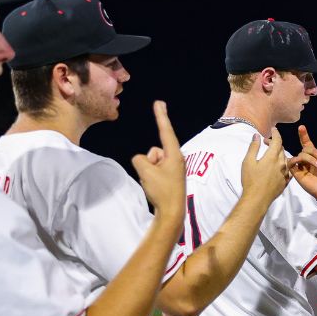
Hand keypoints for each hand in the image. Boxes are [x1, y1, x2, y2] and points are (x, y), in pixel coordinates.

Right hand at [132, 101, 185, 220]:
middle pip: (154, 151)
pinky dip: (151, 176)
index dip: (161, 116)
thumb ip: (140, 159)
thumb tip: (142, 160)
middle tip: (156, 179)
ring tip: (156, 184)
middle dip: (149, 162)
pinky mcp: (170, 176)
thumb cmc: (162, 191)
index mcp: (174, 154)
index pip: (165, 131)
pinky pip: (154, 170)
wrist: (172, 212)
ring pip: (152, 161)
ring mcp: (173, 168)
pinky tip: (156, 187)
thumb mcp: (145, 171)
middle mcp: (176, 159)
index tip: (159, 103)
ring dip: (149, 171)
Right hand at [240, 127, 288, 203]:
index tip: (273, 129)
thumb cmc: (250, 180)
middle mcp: (281, 163)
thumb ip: (254, 147)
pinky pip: (288, 169)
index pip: (277, 140)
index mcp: (272, 157)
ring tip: (272, 154)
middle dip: (275, 143)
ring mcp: (285, 173)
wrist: (257, 199)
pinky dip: (284, 164)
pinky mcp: (286, 181)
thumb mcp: (248, 161)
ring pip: (285, 158)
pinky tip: (279, 165)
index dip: (276, 133)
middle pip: (281, 149)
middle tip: (267, 142)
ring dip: (279, 154)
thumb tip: (257, 136)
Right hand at [287, 125, 316, 198]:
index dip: (303, 135)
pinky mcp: (296, 173)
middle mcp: (306, 159)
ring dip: (309, 158)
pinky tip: (303, 164)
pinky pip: (291, 162)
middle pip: (305, 149)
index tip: (301, 127)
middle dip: (313, 152)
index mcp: (314, 155)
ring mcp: (301, 166)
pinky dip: (295, 160)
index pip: (306, 143)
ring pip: (300, 155)